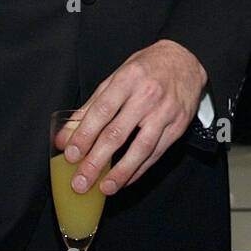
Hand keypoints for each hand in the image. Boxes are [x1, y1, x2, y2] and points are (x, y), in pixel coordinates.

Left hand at [57, 39, 206, 195]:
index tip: (70, 155)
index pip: (102, 111)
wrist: (186, 61)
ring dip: (120, 172)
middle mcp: (148, 95)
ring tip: (104, 188)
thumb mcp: (116, 78)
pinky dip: (139, 169)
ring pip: (141, 147)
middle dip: (96, 161)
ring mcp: (166, 111)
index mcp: (128, 79)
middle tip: (80, 182)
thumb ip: (90, 108)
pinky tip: (125, 180)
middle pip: (118, 133)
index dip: (84, 135)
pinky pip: (157, 153)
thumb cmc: (147, 69)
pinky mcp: (178, 126)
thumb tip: (65, 137)